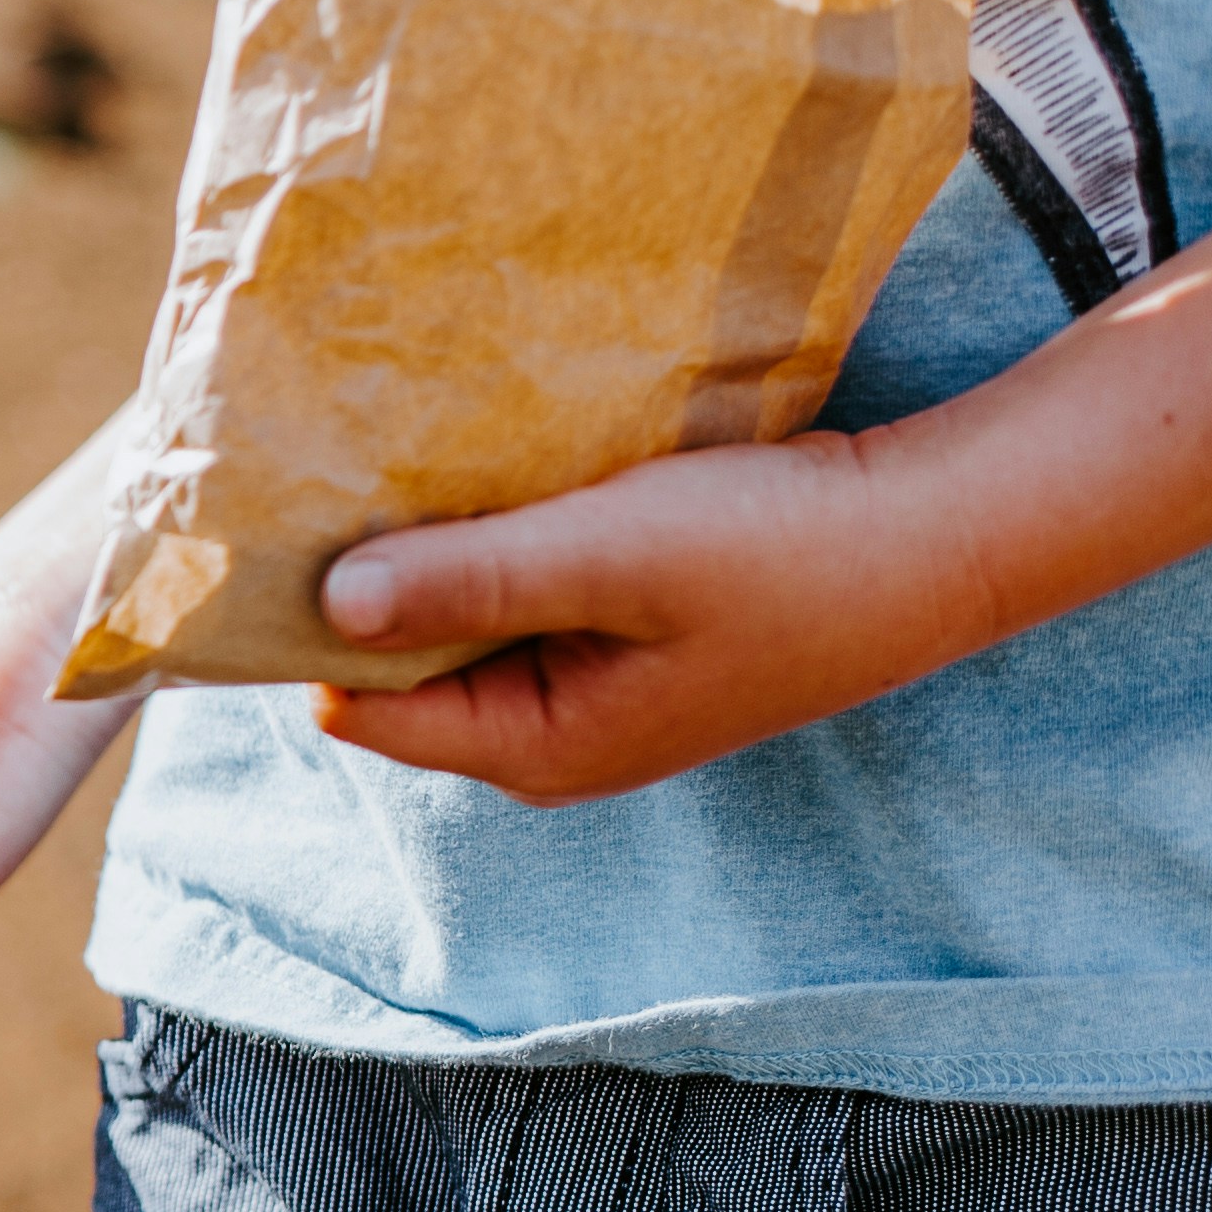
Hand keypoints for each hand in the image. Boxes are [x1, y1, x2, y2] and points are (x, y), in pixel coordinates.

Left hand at [321, 222, 1211, 798]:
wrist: (937, 533)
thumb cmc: (782, 551)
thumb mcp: (611, 556)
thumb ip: (470, 579)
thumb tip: (330, 602)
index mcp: (531, 749)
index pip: (355, 705)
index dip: (305, 626)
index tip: (274, 532)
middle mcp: (546, 741)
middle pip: (398, 666)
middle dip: (365, 584)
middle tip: (325, 478)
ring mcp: (586, 692)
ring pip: (458, 622)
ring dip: (433, 553)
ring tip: (393, 463)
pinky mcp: (621, 639)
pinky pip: (520, 595)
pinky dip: (498, 542)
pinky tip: (482, 475)